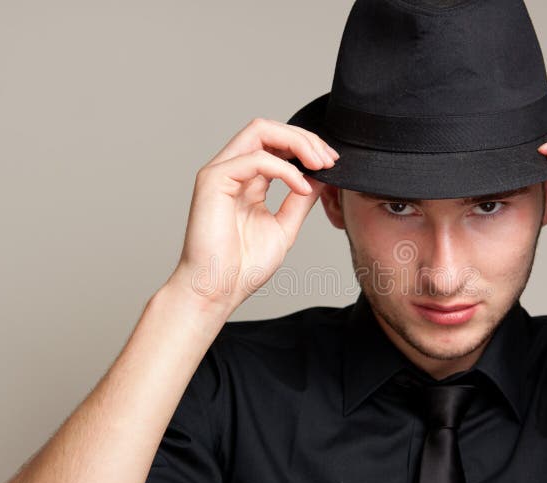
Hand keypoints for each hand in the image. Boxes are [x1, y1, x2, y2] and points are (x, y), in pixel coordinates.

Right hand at [165, 117, 337, 312]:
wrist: (217, 290)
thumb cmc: (242, 267)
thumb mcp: (284, 227)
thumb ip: (301, 200)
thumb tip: (322, 176)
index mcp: (247, 180)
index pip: (276, 143)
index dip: (307, 146)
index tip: (333, 163)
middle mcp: (231, 170)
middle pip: (268, 128)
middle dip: (305, 138)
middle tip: (330, 160)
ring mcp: (220, 172)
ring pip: (260, 130)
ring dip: (297, 142)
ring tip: (320, 164)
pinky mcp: (213, 180)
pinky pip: (255, 159)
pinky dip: (285, 169)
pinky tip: (301, 186)